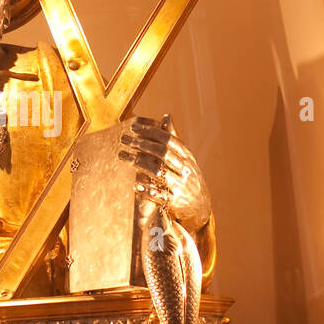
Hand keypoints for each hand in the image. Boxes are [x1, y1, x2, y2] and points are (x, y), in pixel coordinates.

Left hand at [117, 115, 210, 231]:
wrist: (201, 206)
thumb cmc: (187, 177)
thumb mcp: (184, 158)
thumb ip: (173, 139)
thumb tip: (166, 116)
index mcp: (186, 156)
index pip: (168, 139)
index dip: (150, 132)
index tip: (133, 126)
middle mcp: (185, 169)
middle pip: (163, 153)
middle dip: (142, 144)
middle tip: (124, 139)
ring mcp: (180, 186)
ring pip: (159, 172)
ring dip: (138, 163)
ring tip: (122, 155)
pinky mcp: (174, 202)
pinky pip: (159, 194)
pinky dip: (147, 189)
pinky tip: (134, 184)